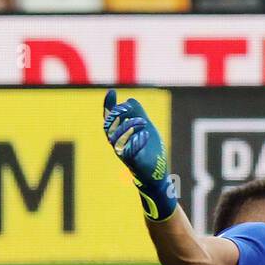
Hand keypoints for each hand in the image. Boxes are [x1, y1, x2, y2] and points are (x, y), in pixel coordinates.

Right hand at [103, 89, 177, 220]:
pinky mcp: (134, 163)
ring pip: (117, 139)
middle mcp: (118, 144)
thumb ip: (137, 114)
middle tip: (128, 107)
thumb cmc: (149, 150)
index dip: (108, 105)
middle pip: (109, 127)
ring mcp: (124, 154)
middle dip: (117, 114)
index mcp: (119, 135)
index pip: (109, 119)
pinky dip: (136, 142)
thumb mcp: (145, 128)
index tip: (111, 92)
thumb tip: (129, 99)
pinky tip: (144, 134)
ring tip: (142, 122)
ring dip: (128, 127)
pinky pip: (130, 152)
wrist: (156, 173)